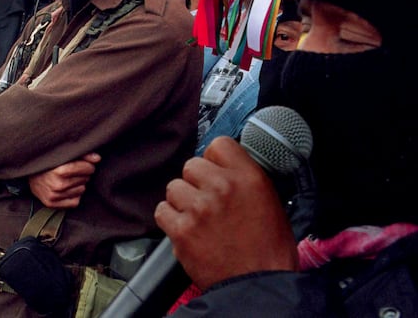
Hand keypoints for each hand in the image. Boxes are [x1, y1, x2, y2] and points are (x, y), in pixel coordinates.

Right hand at [29, 153, 100, 207]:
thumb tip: (98, 158)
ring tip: (67, 179)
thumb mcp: (62, 155)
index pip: (86, 168)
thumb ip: (82, 155)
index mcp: (59, 171)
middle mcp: (57, 185)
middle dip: (82, 174)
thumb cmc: (48, 162)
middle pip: (85, 179)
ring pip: (82, 190)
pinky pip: (75, 201)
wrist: (29, 174)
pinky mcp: (53, 204)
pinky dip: (73, 195)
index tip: (85, 163)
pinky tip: (65, 189)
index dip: (88, 165)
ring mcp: (54, 196)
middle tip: (72, 171)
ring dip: (78, 184)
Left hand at [154, 137, 297, 289]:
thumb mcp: (268, 200)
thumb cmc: (268, 248)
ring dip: (182, 201)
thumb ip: (243, 176)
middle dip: (197, 182)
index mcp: (248, 177)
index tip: (216, 172)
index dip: (215, 160)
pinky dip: (171, 220)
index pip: (218, 145)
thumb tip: (221, 164)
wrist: (259, 285)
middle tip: (208, 202)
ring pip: (174, 187)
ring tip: (198, 218)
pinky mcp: (181, 230)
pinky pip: (162, 210)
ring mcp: (199, 208)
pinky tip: (186, 229)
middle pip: (190, 165)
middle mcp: (221, 187)